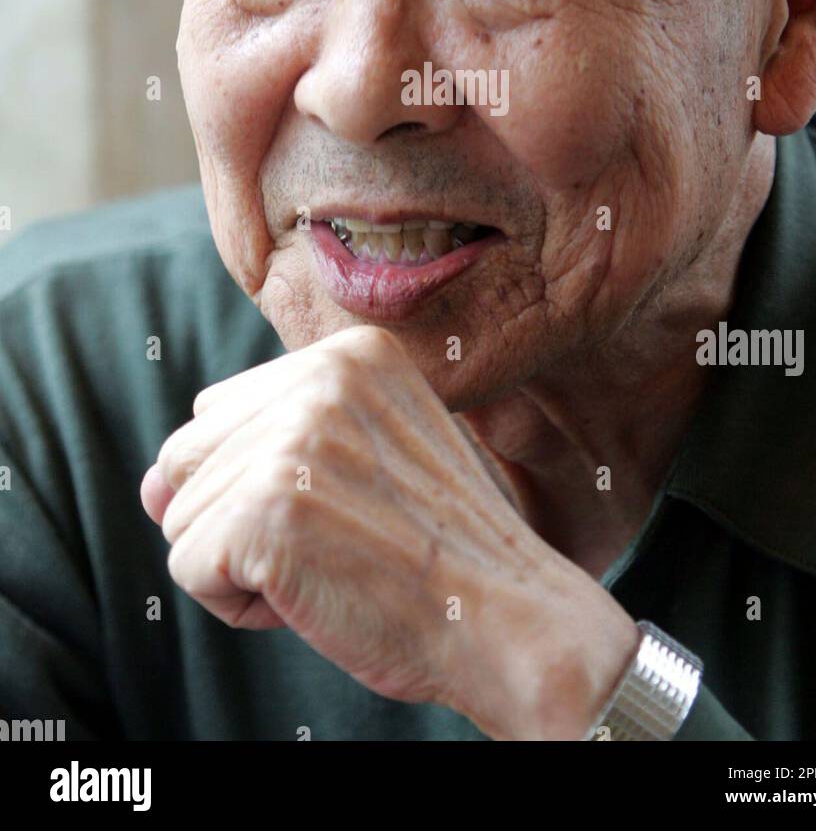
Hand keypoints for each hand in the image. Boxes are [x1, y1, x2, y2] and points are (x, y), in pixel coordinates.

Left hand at [140, 325, 638, 739]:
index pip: (223, 411)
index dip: (261, 481)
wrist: (510, 620)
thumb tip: (149, 484)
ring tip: (330, 568)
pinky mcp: (266, 509)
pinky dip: (236, 604)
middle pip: (189, 455)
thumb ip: (261, 448)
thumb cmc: (442, 552)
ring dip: (239, 565)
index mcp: (352, 351)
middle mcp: (320, 377)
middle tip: (333, 543)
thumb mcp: (367, 460)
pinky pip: (187, 567)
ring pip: (181, 516)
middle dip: (237, 518)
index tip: (344, 506)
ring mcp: (293, 439)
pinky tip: (312, 598)